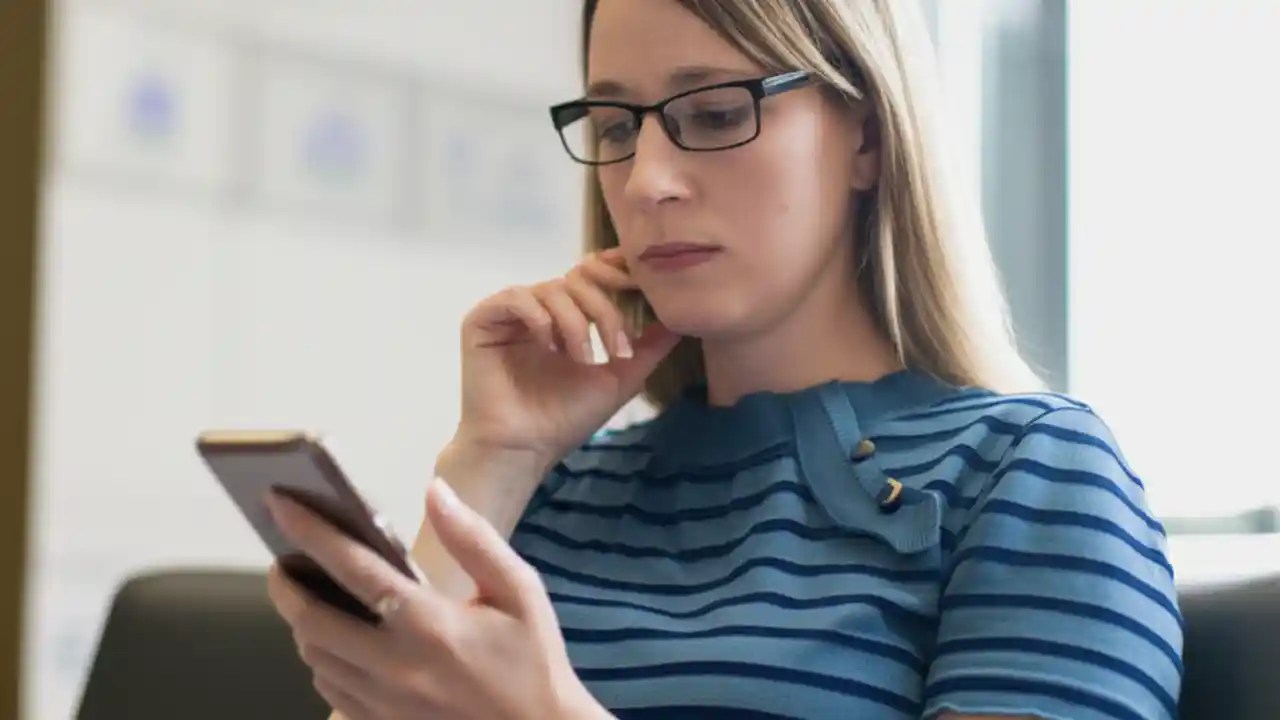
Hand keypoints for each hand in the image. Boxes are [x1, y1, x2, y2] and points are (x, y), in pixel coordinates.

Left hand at [265, 480, 610, 719]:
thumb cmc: (533, 660)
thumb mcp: (518, 590)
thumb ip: (473, 538)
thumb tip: (435, 491)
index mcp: (429, 624)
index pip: (352, 567)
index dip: (311, 530)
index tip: (282, 502)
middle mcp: (396, 666)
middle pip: (311, 620)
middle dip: (286, 585)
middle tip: (283, 562)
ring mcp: (383, 703)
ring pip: (314, 658)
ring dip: (301, 623)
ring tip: (308, 597)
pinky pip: (329, 690)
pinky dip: (321, 660)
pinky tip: (334, 642)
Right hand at [451, 248, 679, 472]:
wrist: (524, 450)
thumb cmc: (566, 419)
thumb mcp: (621, 377)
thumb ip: (650, 347)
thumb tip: (683, 319)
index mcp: (567, 316)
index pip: (593, 275)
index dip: (617, 272)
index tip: (642, 289)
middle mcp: (539, 308)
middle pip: (579, 278)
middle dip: (606, 309)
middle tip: (618, 348)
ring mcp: (510, 313)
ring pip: (553, 289)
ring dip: (577, 324)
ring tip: (583, 361)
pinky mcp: (483, 320)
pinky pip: (517, 297)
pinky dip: (540, 318)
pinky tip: (550, 347)